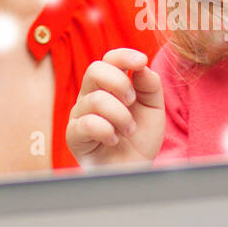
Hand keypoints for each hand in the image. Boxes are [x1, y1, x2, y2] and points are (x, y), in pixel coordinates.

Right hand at [66, 48, 164, 166]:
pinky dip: (107, 131)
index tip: (141, 61)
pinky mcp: (74, 135)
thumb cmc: (140, 140)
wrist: (134, 170)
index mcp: (108, 86)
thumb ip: (150, 86)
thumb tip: (142, 67)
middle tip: (133, 102)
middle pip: (94, 69)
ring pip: (96, 99)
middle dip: (120, 83)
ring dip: (121, 116)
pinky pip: (87, 123)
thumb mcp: (153, 110)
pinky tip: (113, 140)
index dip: (124, 56)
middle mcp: (90, 96)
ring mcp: (80, 115)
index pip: (109, 59)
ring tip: (129, 131)